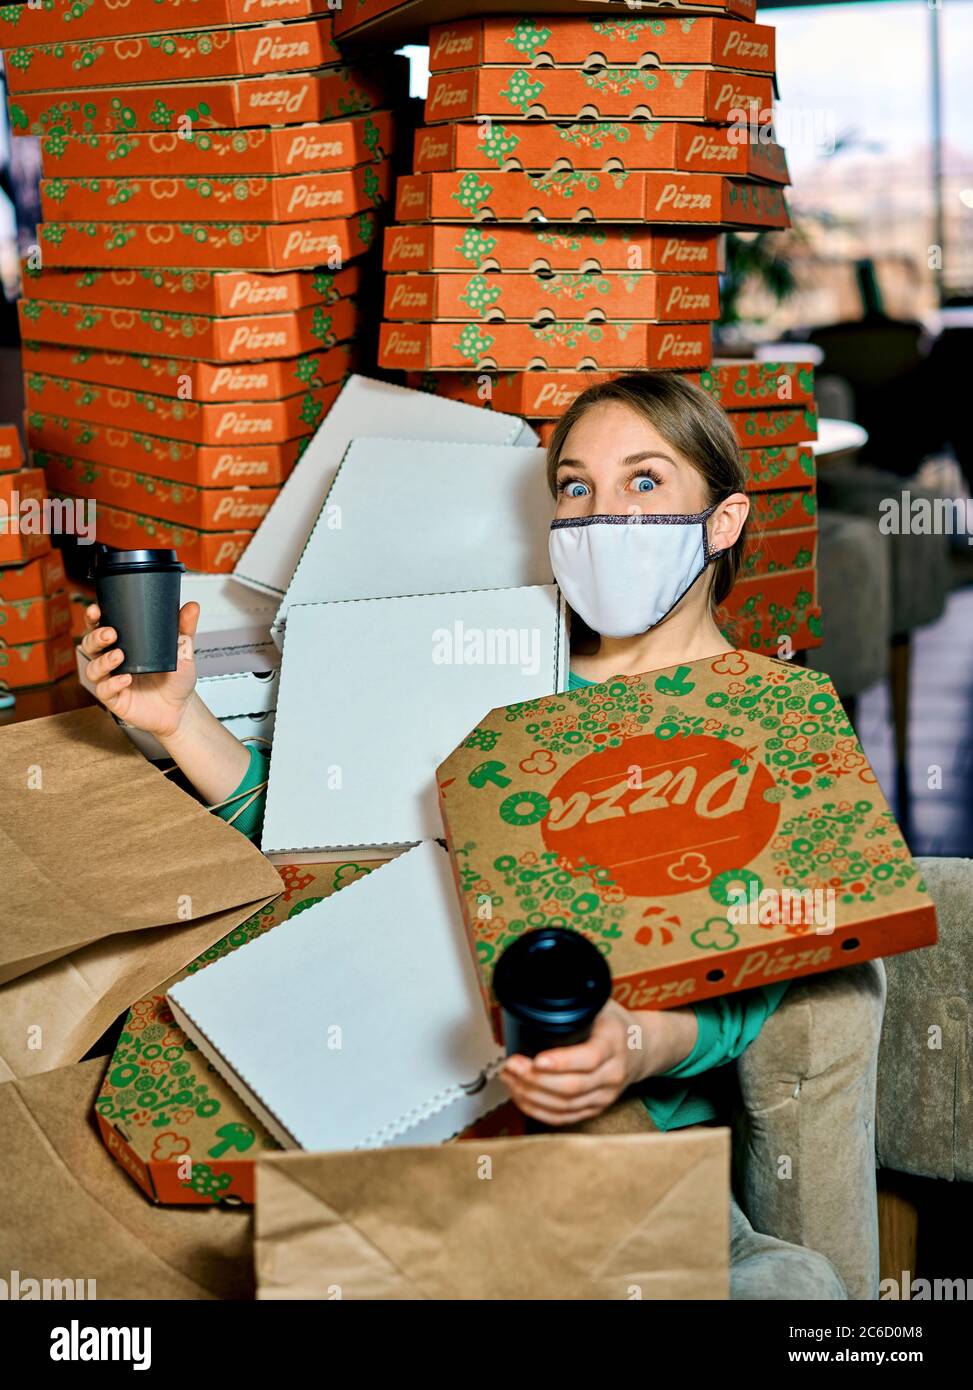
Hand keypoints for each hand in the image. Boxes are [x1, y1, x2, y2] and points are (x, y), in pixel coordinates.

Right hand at [80, 600, 200, 738]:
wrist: (182, 709)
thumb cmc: (176, 679)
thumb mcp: (183, 651)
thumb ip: (185, 629)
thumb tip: (192, 606)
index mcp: (124, 644)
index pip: (101, 627)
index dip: (94, 618)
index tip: (96, 610)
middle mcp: (113, 661)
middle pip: (90, 645)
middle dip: (95, 637)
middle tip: (110, 634)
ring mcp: (112, 680)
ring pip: (93, 668)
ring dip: (103, 661)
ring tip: (119, 656)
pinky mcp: (115, 700)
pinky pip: (105, 691)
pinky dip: (113, 684)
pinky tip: (125, 679)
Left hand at [500, 1000, 645, 1125]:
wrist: (642, 1048)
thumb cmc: (615, 1024)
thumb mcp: (601, 1006)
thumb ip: (577, 1003)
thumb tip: (541, 990)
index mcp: (613, 1044)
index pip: (589, 1058)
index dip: (560, 1062)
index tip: (536, 1058)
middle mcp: (612, 1074)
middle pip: (571, 1087)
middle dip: (535, 1079)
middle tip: (511, 1066)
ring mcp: (605, 1095)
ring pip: (565, 1106)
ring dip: (531, 1095)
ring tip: (509, 1079)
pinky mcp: (596, 1109)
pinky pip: (565, 1117)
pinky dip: (539, 1111)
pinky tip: (522, 1098)